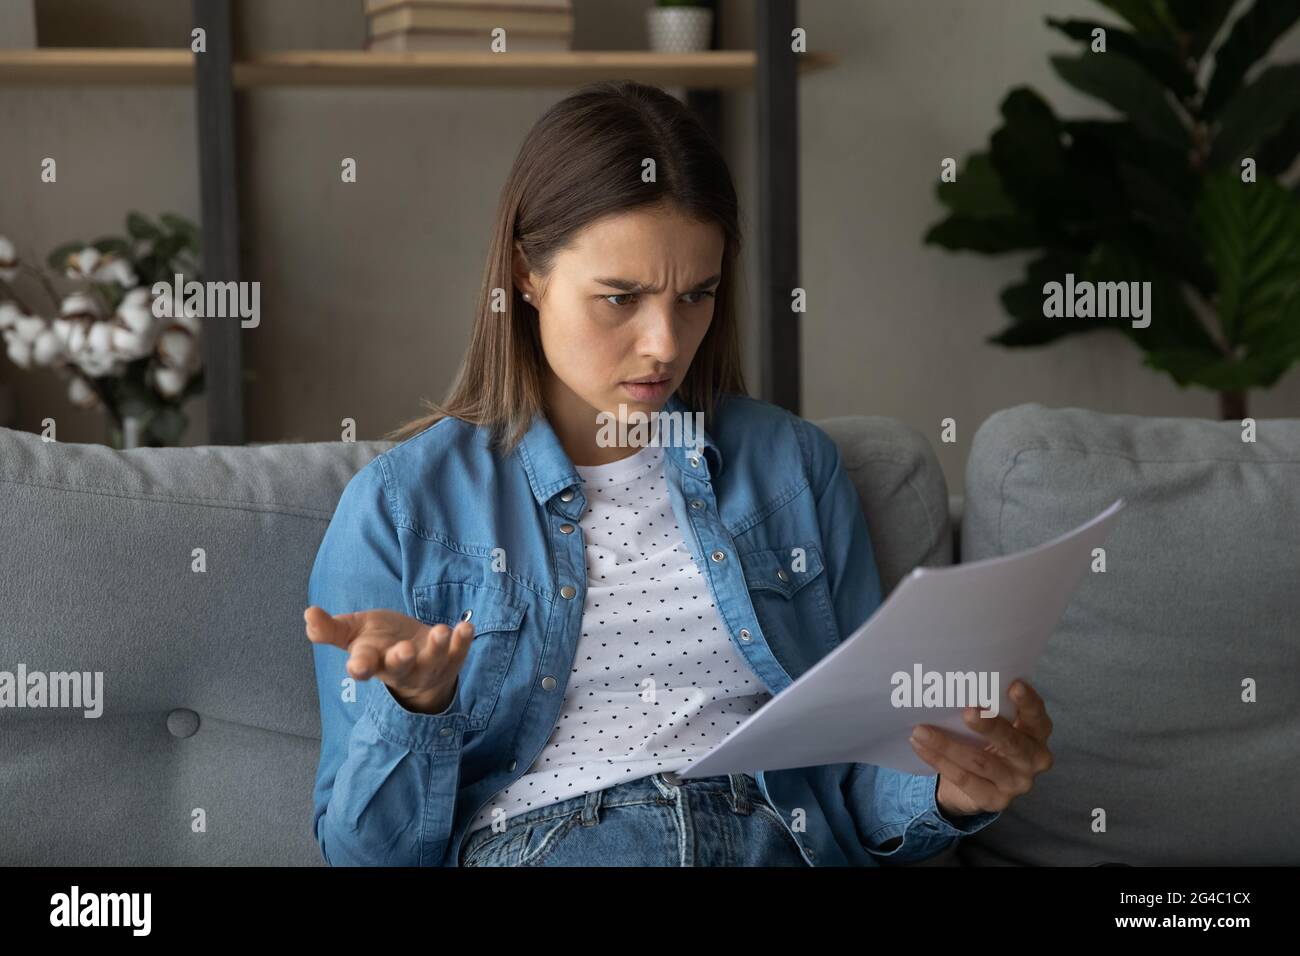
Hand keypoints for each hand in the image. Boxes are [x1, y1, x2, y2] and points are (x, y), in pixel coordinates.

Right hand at [304, 606, 472, 712]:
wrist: (414, 657)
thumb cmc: (378, 642)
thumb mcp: (353, 634)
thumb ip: (330, 629)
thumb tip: (308, 614)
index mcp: (372, 662)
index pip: (364, 667)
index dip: (360, 667)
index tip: (357, 667)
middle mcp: (399, 669)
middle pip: (400, 668)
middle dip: (402, 660)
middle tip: (404, 650)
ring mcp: (427, 666)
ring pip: (432, 661)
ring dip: (437, 647)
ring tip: (440, 630)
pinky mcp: (450, 659)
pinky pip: (459, 653)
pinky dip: (462, 640)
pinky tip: (465, 626)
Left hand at [908, 678, 1053, 817]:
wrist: (977, 784)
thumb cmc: (987, 740)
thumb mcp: (994, 724)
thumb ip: (988, 707)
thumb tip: (952, 683)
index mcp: (1037, 734)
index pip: (1037, 717)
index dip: (1028, 702)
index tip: (1014, 685)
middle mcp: (1034, 760)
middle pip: (1012, 742)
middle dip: (989, 725)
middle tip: (968, 711)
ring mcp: (1016, 784)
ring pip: (980, 762)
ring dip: (947, 744)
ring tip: (921, 730)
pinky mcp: (995, 800)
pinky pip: (963, 779)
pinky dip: (938, 760)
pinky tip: (919, 746)